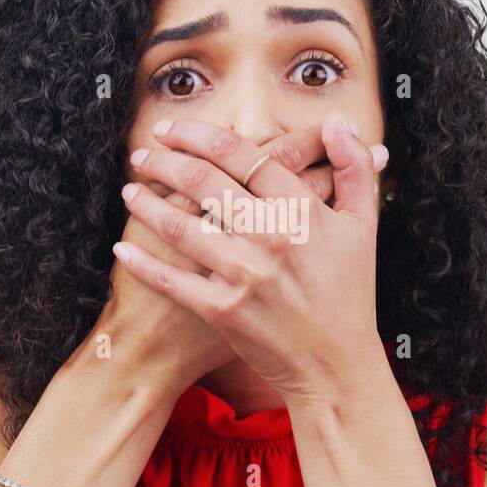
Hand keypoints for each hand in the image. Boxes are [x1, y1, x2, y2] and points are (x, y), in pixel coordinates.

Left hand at [112, 112, 390, 403]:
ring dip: (146, 204)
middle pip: (203, 182)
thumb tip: (342, 120)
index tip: (173, 129)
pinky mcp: (223, 312)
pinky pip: (171, 281)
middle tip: (143, 154)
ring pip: (181, 226)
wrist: (336, 366)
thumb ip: (355, 167)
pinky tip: (123, 247)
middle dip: (164, 161)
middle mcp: (271, 238)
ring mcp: (244, 276)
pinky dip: (142, 263)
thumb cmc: (349, 293)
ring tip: (130, 190)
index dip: (199, 136)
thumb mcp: (364, 225)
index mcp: (302, 210)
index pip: (241, 155)